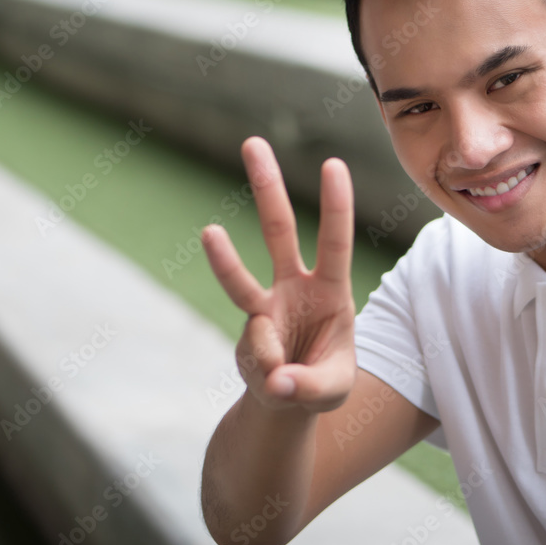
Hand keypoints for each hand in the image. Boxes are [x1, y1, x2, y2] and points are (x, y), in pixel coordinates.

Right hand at [203, 137, 356, 412]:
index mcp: (331, 291)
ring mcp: (263, 308)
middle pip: (279, 230)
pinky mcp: (241, 334)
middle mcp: (294, 288)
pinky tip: (278, 384)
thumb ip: (307, 386)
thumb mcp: (332, 391)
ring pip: (238, 276)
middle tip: (252, 142)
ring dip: (222, 254)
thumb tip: (274, 378)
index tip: (333, 164)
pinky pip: (250, 349)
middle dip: (267, 187)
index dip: (335, 207)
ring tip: (209, 233)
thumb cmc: (321, 383)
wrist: (289, 402)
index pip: (335, 242)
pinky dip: (263, 367)